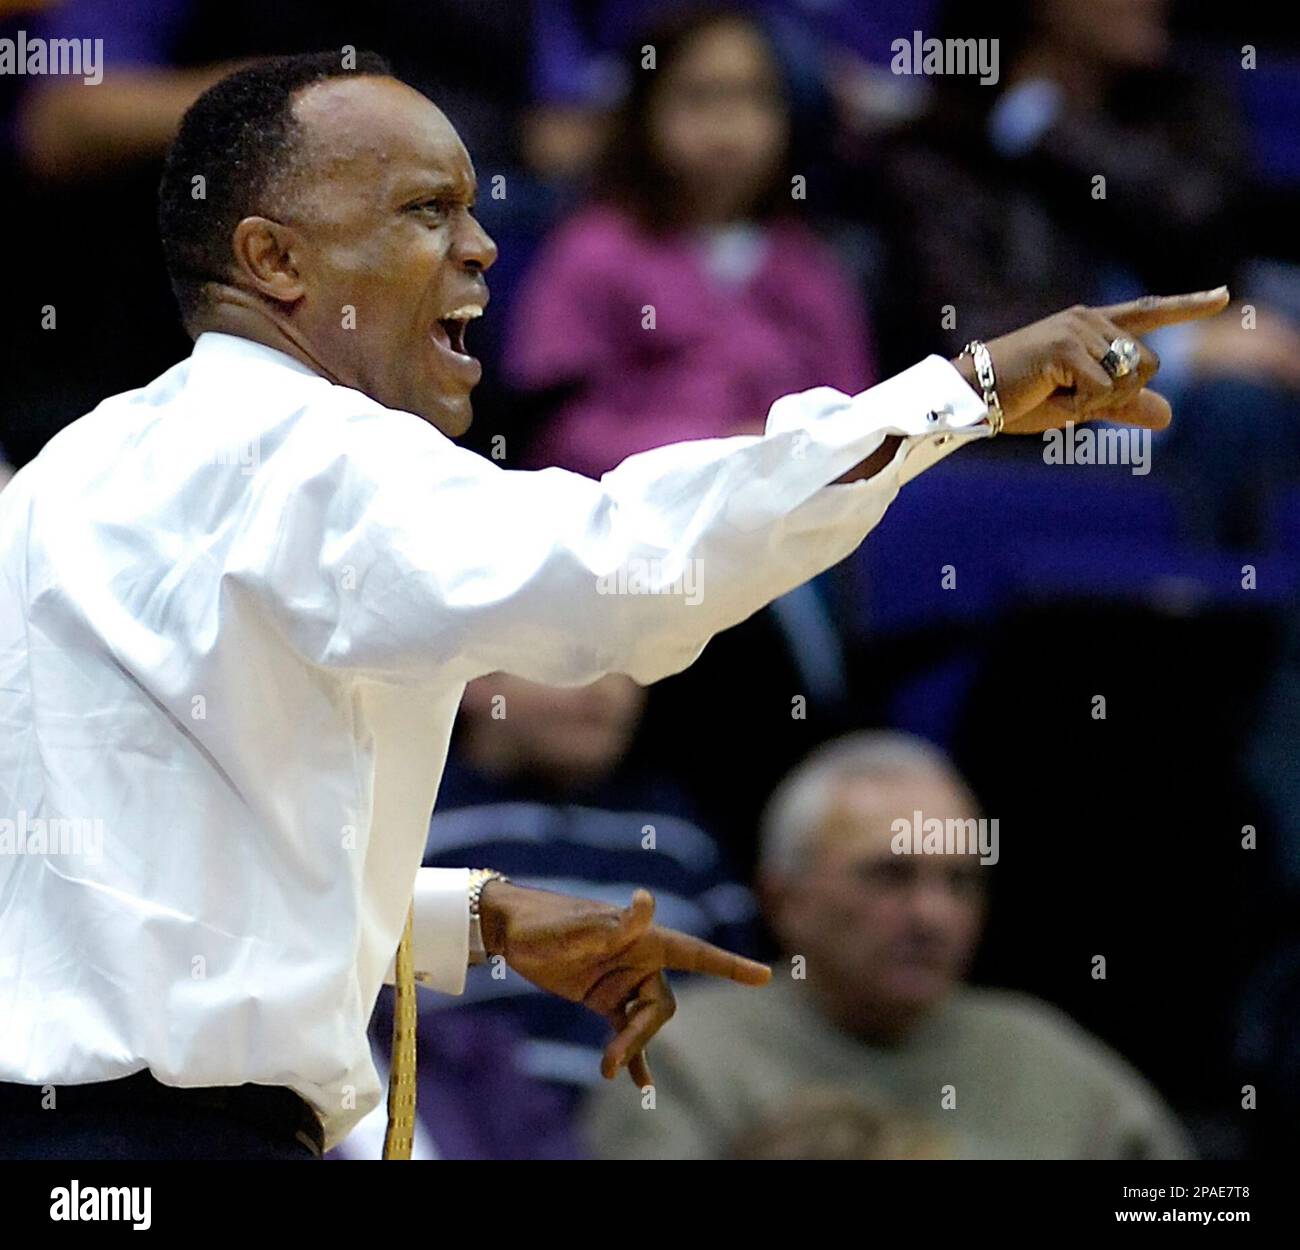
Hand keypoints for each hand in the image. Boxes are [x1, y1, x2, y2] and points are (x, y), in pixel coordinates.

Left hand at [478, 881, 769, 1087]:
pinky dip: (634, 1056)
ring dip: (631, 1047)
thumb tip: (646, 901)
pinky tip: (642, 1084)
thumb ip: (613, 923)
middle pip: (661, 1005)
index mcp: (643, 936)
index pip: (695, 952)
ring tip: (608, 1070)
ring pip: (645, 1022)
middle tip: (610, 1062)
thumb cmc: (544, 922)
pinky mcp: (605, 999)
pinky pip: (627, 1031)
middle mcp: (640, 958)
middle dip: (643, 1035)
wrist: (511, 932)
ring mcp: (624, 981)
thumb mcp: (575, 927)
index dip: (730, 965)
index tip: (764, 977)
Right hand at [953, 288, 1230, 433]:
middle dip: (1119, 395)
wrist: (970, 396)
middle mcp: (1089, 319)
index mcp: (1092, 326)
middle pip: (1147, 363)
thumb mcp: (1078, 404)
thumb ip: (1123, 406)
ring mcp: (1078, 329)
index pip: (1149, 312)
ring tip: (1056, 395)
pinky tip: (1048, 396)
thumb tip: (1169, 416)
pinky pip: (1102, 389)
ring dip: (1099, 401)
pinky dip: (1080, 406)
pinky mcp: (1066, 346)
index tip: (1225, 298)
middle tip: (1072, 399)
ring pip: (1129, 376)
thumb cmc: (1017, 399)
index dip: (1189, 306)